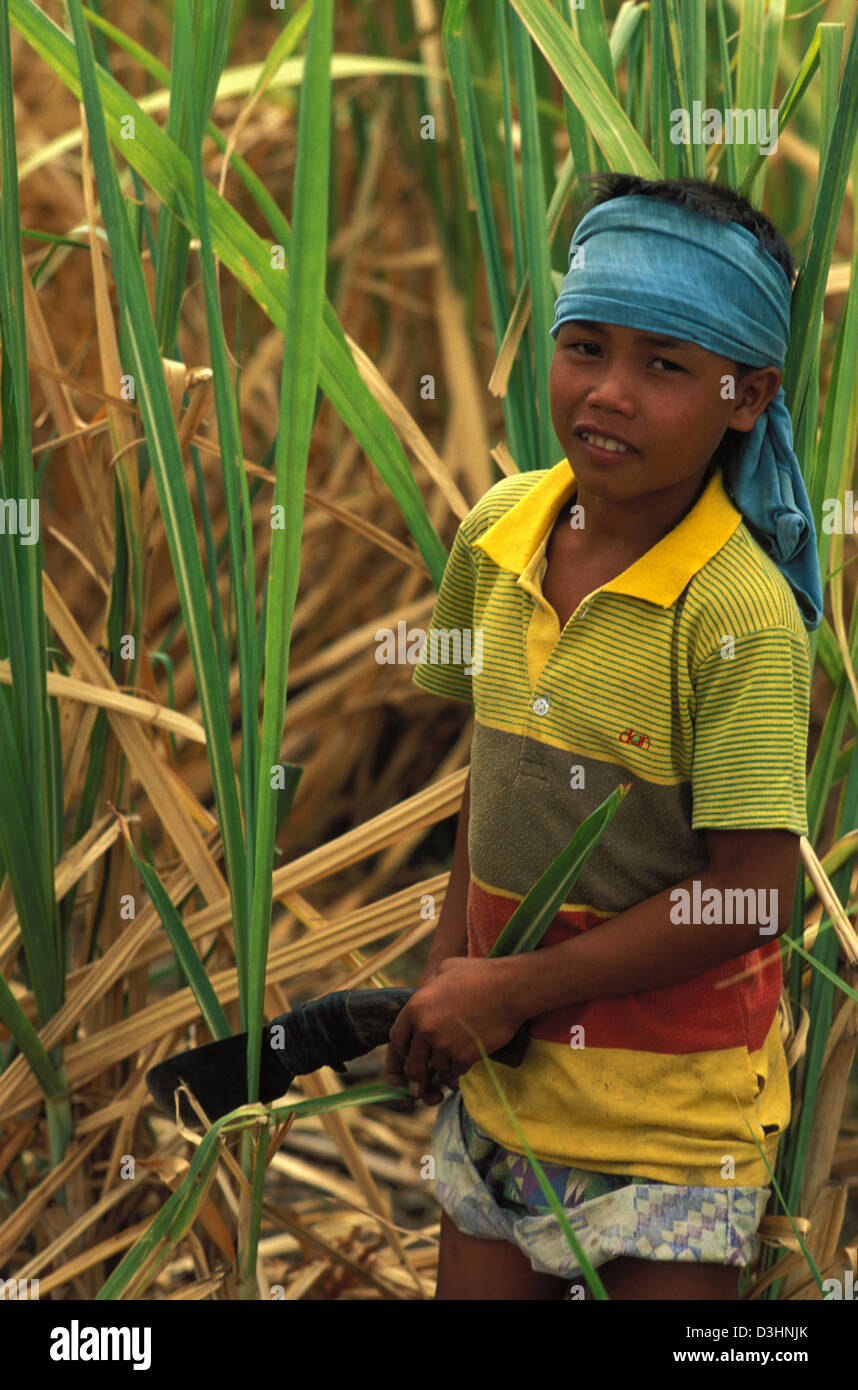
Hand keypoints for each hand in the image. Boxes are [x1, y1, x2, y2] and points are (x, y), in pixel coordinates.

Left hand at [383, 957, 522, 1104]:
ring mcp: (444, 1044)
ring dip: (444, 1064)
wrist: (509, 988)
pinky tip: (468, 1055)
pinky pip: (455, 1071)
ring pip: (436, 1067)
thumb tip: (424, 996)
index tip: (403, 1063)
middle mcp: (425, 1029)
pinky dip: (460, 1067)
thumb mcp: (444, 971)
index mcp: (416, 1007)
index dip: (398, 1054)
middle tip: (418, 1088)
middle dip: (415, 1077)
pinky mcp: (464, 1057)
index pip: (396, 1039)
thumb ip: (428, 987)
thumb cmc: (479, 975)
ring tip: (457, 1050)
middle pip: (413, 1062)